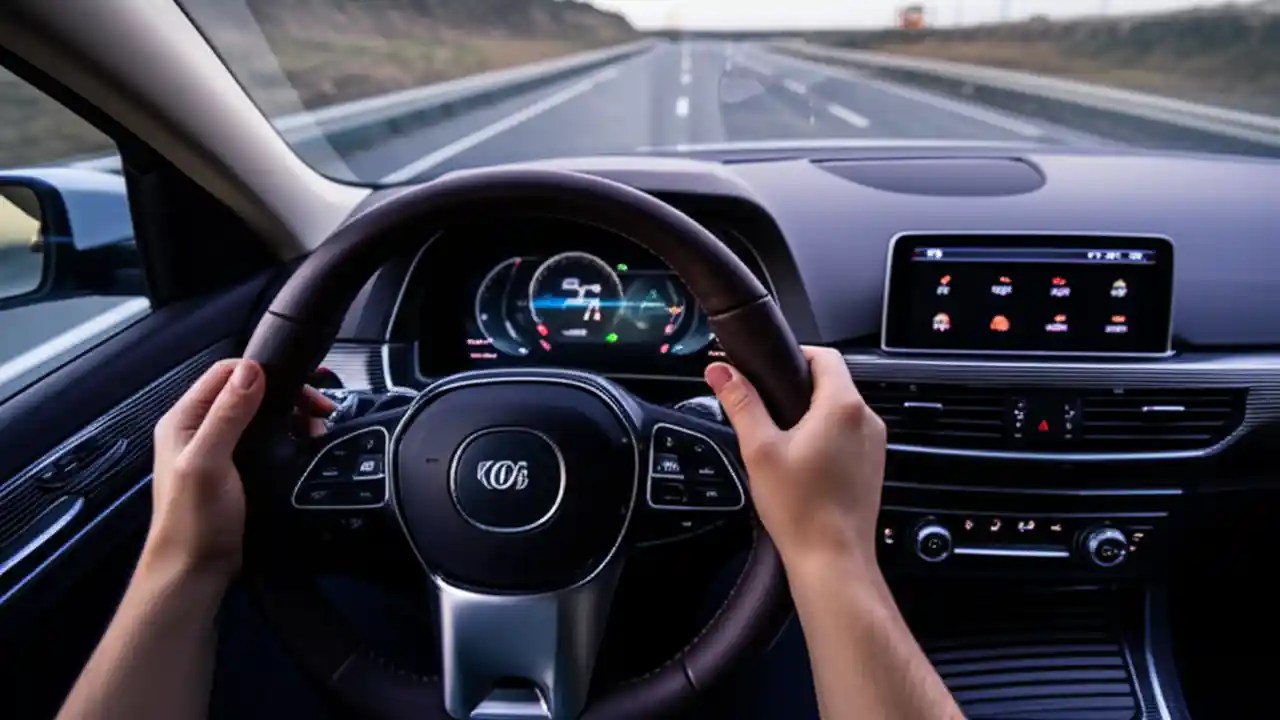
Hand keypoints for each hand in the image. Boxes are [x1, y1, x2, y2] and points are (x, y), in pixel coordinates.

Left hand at [145, 360, 335, 583]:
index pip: (225, 373)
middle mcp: (200, 428)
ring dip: (291, 416)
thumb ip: (227, 414)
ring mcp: (218, 450)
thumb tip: (253, 369)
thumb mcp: (208, 461)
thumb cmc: (195, 519)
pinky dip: (288, 436)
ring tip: (317, 429)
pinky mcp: (237, 469)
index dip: (264, 371)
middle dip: (286, 394)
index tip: (303, 383)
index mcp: (184, 419)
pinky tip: (306, 445)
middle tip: (321, 409)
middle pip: (247, 392)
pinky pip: (266, 439)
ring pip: (260, 415)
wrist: (195, 571)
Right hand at [704, 347, 886, 573]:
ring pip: (840, 410)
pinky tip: (802, 463)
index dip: (794, 356)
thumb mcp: (760, 449)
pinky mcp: (872, 466)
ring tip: (782, 440)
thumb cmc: (801, 510)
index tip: (768, 370)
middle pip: (832, 382)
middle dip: (798, 388)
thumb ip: (741, 403)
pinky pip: (849, 436)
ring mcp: (874, 444)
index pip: (824, 355)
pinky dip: (826, 438)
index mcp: (843, 406)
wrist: (832, 560)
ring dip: (812, 414)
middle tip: (766, 409)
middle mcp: (867, 420)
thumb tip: (721, 370)